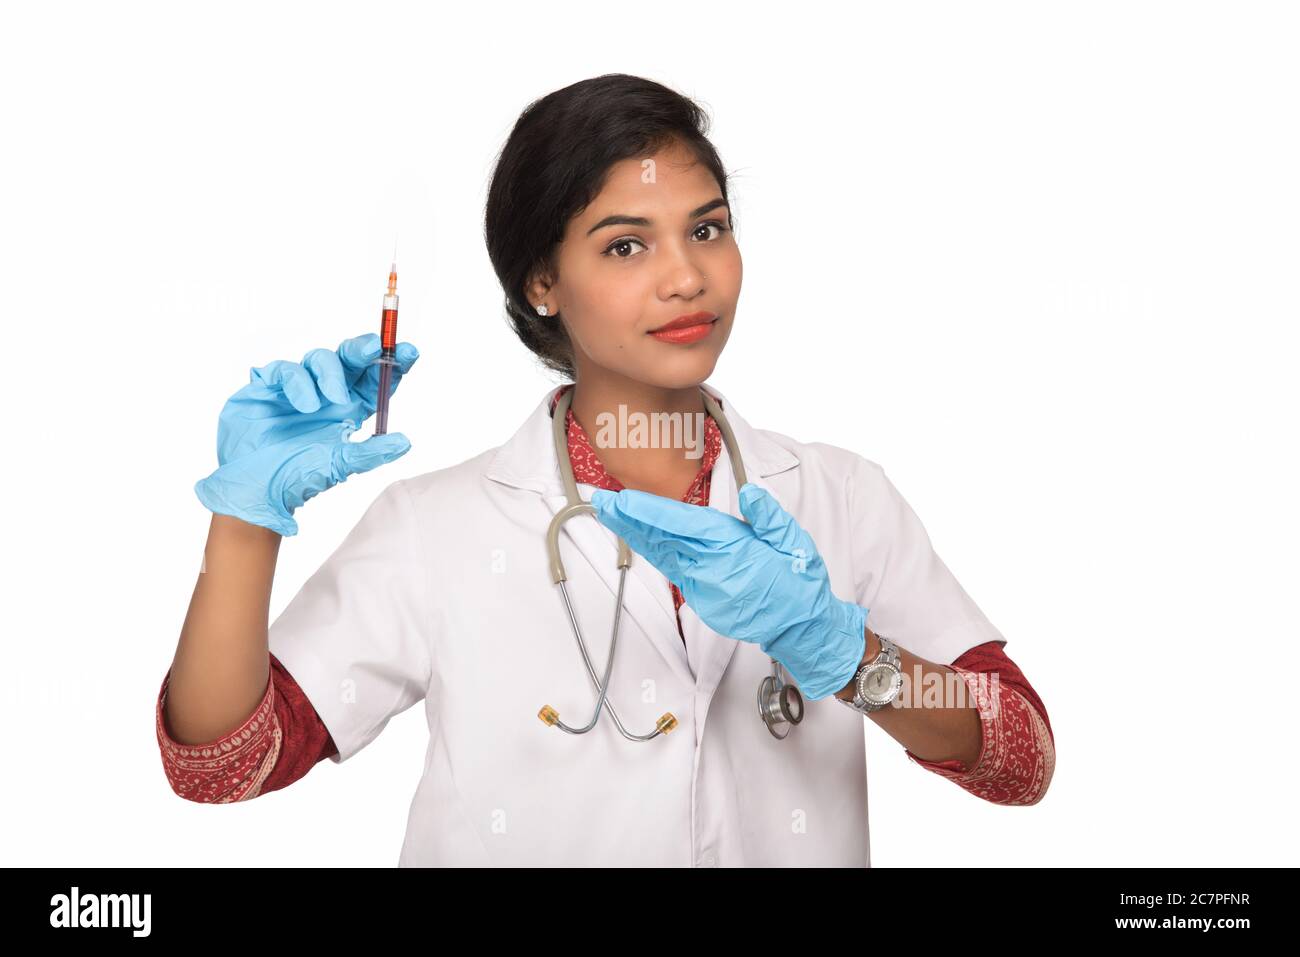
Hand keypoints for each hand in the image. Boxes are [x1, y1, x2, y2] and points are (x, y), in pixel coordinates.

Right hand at [194, 333, 418, 535]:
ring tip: (333, 399)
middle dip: (364, 350)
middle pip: (349, 360)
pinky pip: (285, 370)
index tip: (409, 352)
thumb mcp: (340, 466)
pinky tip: (305, 404)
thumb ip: (372, 453)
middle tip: (375, 347)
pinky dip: (298, 383)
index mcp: (349, 409)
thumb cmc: (296, 478)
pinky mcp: (266, 387)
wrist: (255, 488)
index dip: (393, 364)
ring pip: (319, 359)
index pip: (375, 380)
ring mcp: (296, 388)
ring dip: (330, 374)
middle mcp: (325, 394)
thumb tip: (406, 442)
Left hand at [589, 482, 867, 699]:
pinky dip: (655, 552)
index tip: (623, 501)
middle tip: (602, 502)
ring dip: (637, 535)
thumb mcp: (795, 544)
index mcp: (734, 552)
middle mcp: (712, 571)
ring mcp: (704, 589)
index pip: (684, 526)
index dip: (650, 512)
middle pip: (664, 540)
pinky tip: (641, 538)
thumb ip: (769, 518)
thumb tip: (750, 495)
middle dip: (630, 520)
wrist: (801, 629)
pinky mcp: (702, 600)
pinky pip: (674, 570)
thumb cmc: (799, 583)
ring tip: (612, 514)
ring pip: (664, 556)